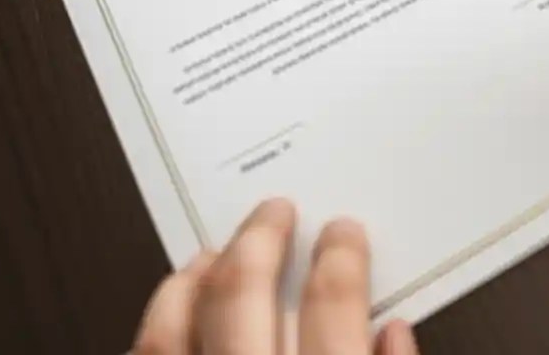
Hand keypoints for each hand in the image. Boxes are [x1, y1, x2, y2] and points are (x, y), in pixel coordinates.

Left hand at [133, 200, 418, 354]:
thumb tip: (395, 335)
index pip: (332, 305)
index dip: (341, 258)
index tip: (343, 233)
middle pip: (242, 297)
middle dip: (260, 241)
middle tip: (274, 212)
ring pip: (171, 329)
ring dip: (192, 282)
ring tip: (209, 254)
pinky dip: (154, 332)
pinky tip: (167, 317)